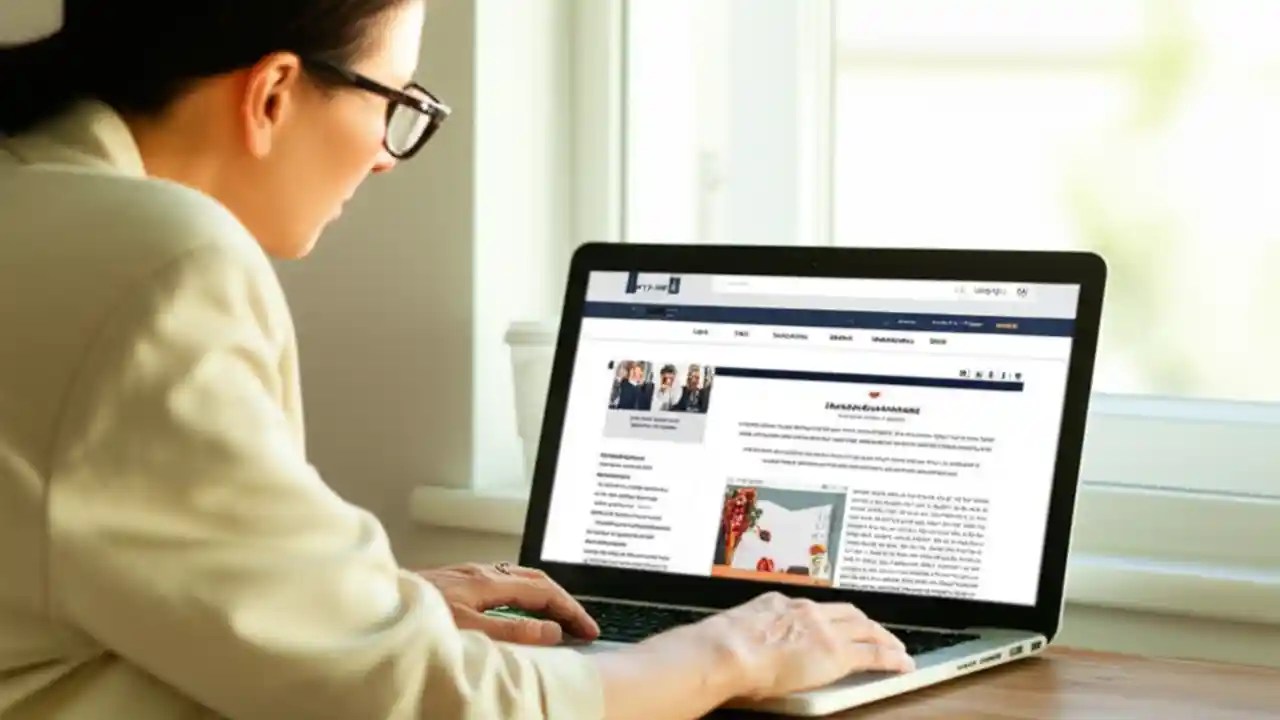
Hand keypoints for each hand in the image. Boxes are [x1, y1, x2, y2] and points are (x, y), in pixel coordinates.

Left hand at [417, 562, 599, 645]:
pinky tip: (519, 609)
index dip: (571, 610)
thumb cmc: (415, 616)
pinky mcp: (460, 581)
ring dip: (545, 597)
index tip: (588, 630)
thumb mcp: (467, 628)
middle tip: (583, 625)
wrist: (374, 603)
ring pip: (521, 579)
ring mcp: (471, 574)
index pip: (544, 592)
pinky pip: (505, 583)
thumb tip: (551, 630)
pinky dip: (525, 595)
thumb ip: (510, 631)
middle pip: (537, 580)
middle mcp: (483, 573)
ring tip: (560, 617)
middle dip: (564, 601)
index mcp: (489, 582)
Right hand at [677, 591, 912, 700]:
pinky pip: (872, 654)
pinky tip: (902, 664)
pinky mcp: (837, 654)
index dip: (832, 618)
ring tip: (896, 649)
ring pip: (866, 629)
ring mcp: (824, 631)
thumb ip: (748, 636)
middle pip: (848, 613)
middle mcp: (806, 612)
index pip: (816, 610)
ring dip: (884, 638)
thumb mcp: (736, 631)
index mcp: (780, 605)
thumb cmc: (721, 647)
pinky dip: (890, 658)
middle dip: (866, 623)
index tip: (838, 625)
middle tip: (878, 633)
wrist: (729, 650)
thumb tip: (741, 650)